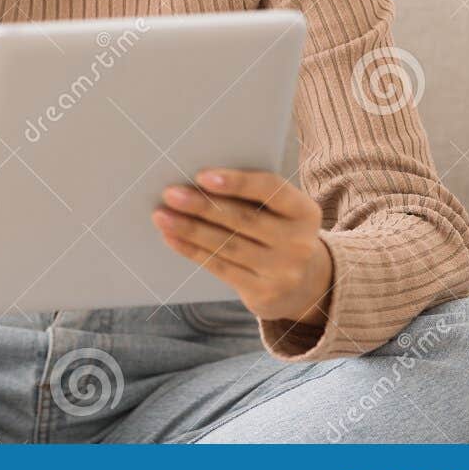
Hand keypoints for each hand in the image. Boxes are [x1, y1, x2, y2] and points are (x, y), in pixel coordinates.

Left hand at [151, 167, 333, 326]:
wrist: (306, 285)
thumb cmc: (279, 233)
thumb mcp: (282, 212)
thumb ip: (253, 196)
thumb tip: (197, 181)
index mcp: (304, 211)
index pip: (271, 189)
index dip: (237, 182)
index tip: (202, 176)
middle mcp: (299, 242)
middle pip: (243, 219)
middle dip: (202, 205)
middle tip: (170, 193)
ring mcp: (283, 271)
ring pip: (228, 245)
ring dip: (190, 229)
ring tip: (162, 215)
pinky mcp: (264, 293)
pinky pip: (221, 267)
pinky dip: (192, 250)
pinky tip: (172, 238)